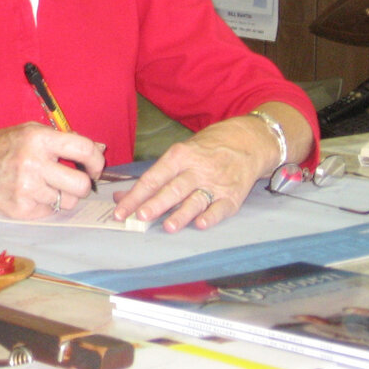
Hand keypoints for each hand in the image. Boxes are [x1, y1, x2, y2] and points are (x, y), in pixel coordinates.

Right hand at [0, 122, 103, 219]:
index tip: (94, 166)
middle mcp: (33, 163)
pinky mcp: (21, 210)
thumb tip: (99, 148)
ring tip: (43, 185)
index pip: (83, 149)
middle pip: (81, 184)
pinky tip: (29, 194)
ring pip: (67, 201)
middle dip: (83, 185)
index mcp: (37, 138)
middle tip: (72, 181)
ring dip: (61, 196)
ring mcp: (27, 189)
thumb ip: (62, 140)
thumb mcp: (26, 132)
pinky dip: (45, 205)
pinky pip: (50, 212)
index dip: (96, 160)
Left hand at [111, 116, 275, 232]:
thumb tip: (121, 196)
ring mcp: (215, 182)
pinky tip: (200, 224)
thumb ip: (153, 177)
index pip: (152, 178)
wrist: (247, 141)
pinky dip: (210, 216)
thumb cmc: (204, 149)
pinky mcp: (233, 196)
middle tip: (140, 216)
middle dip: (156, 203)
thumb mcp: (178, 154)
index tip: (121, 211)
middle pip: (172, 188)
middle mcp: (196, 169)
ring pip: (195, 199)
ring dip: (182, 214)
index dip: (135, 195)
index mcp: (178, 156)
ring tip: (169, 227)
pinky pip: (220, 208)